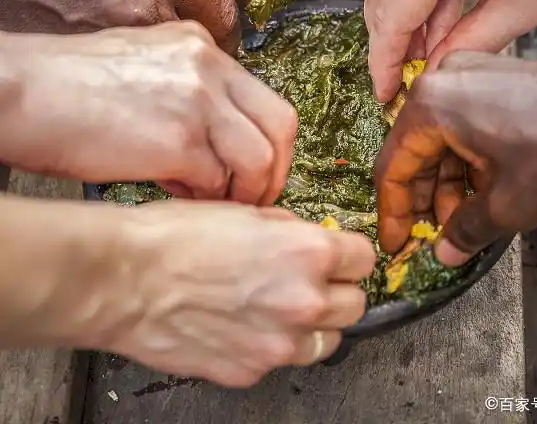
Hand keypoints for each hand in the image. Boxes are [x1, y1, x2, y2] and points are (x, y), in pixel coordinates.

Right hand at [5, 22, 294, 202]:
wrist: (25, 90)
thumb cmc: (68, 85)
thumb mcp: (141, 62)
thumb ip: (186, 87)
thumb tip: (211, 134)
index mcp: (199, 44)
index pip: (262, 95)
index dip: (266, 140)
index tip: (257, 168)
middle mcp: (209, 65)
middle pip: (281, 123)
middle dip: (276, 169)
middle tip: (259, 196)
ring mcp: (198, 100)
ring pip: (260, 157)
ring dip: (247, 191)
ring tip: (220, 205)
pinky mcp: (179, 140)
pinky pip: (218, 182)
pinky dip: (208, 200)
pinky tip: (180, 200)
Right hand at [106, 202, 374, 384]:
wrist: (127, 279)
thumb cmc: (176, 237)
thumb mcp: (246, 211)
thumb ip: (289, 230)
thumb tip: (306, 238)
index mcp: (307, 253)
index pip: (363, 259)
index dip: (349, 253)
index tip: (341, 254)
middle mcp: (303, 302)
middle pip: (355, 305)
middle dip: (338, 290)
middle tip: (316, 280)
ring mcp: (277, 344)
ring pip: (327, 341)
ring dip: (314, 324)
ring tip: (282, 306)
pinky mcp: (250, 371)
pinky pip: (281, 360)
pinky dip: (272, 344)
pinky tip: (246, 324)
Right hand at [364, 0, 536, 102]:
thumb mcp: (520, 8)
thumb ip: (466, 44)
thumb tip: (434, 72)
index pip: (390, 15)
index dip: (384, 60)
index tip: (384, 93)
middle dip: (388, 35)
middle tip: (401, 75)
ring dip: (403, 8)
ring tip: (424, 51)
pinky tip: (439, 14)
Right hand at [375, 53, 536, 262]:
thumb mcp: (509, 205)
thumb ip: (465, 231)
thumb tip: (444, 251)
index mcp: (432, 104)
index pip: (394, 166)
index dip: (393, 213)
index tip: (396, 244)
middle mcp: (442, 79)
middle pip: (416, 148)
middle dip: (424, 199)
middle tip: (430, 239)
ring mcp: (469, 72)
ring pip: (443, 136)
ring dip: (449, 182)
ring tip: (463, 223)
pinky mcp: (493, 75)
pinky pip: (465, 121)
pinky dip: (468, 158)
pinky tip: (483, 190)